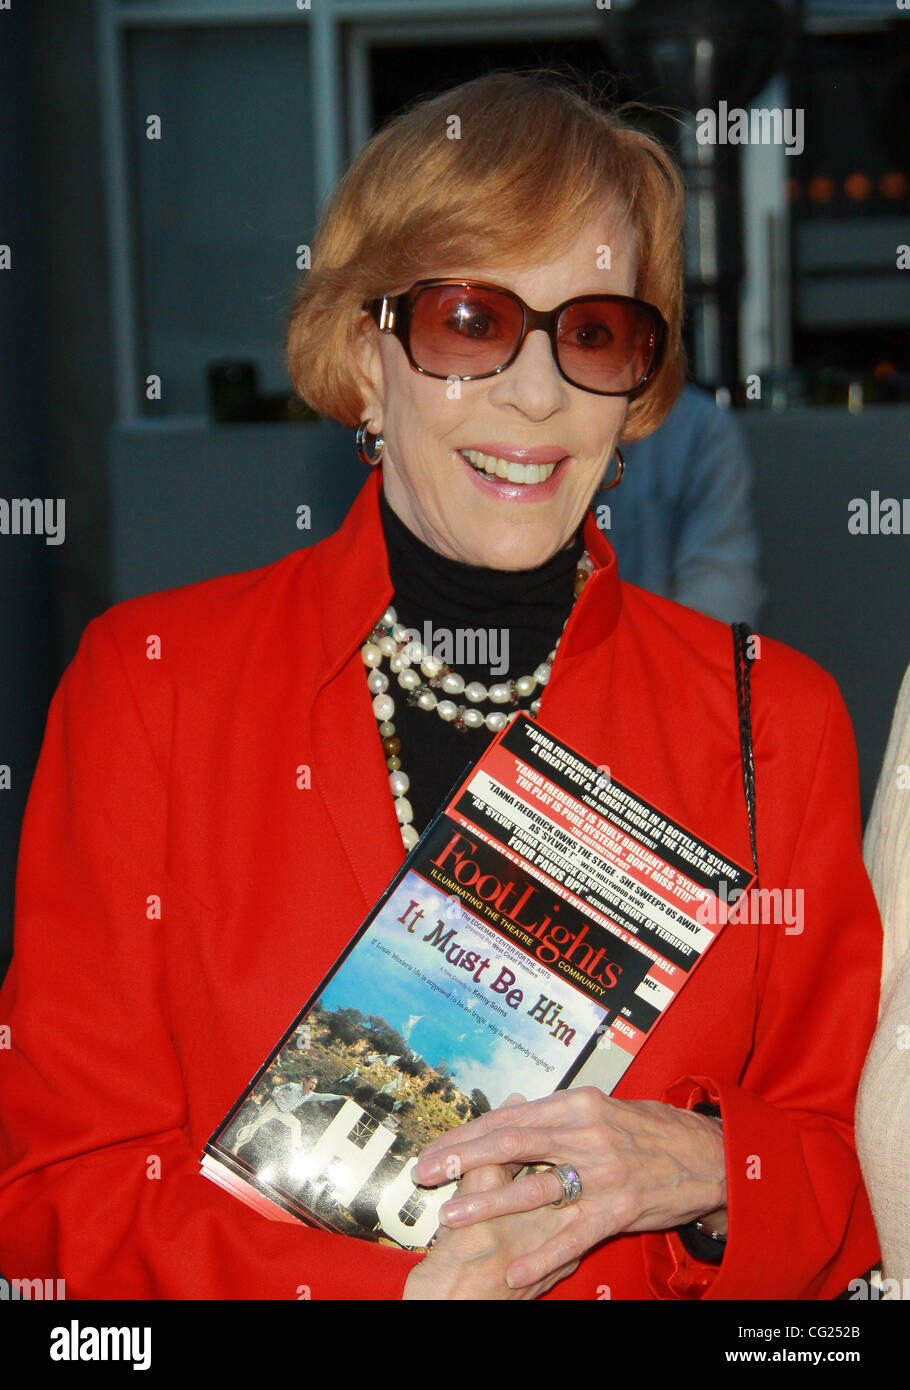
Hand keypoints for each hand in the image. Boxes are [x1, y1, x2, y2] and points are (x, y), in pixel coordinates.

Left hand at [411, 1088, 726, 1290]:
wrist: (707, 1154)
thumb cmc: (648, 1131)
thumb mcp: (600, 1111)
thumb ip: (556, 1118)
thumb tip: (508, 1116)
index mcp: (576, 1104)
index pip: (509, 1118)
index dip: (467, 1133)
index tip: (434, 1147)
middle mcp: (586, 1132)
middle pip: (510, 1143)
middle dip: (462, 1159)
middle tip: (425, 1173)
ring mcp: (603, 1170)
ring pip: (536, 1188)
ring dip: (490, 1204)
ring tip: (452, 1216)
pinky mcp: (620, 1207)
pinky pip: (574, 1234)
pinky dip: (543, 1255)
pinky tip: (516, 1271)